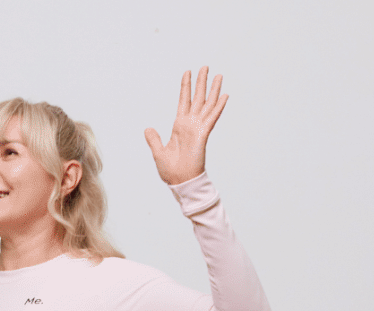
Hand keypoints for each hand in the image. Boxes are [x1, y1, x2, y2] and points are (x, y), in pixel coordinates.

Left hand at [143, 66, 226, 185]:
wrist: (179, 181)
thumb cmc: (170, 170)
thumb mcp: (158, 152)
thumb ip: (154, 139)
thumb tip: (148, 128)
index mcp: (179, 126)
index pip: (184, 101)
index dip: (185, 87)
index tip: (187, 72)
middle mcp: (190, 124)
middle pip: (198, 98)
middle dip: (201, 82)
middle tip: (205, 66)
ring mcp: (198, 128)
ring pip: (207, 104)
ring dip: (213, 90)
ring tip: (218, 75)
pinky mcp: (203, 134)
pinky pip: (212, 118)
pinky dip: (218, 107)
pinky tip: (224, 95)